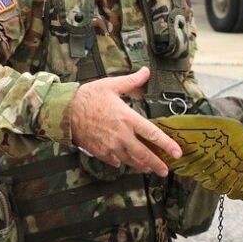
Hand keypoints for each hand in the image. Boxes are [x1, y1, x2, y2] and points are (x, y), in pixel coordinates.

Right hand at [66, 67, 181, 175]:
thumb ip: (132, 81)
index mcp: (128, 118)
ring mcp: (111, 146)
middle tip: (165, 171)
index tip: (178, 153)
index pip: (153, 134)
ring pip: (131, 160)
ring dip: (142, 166)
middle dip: (157, 164)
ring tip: (149, 169)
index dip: (167, 145)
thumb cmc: (88, 96)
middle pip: (144, 154)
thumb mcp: (112, 85)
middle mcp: (122, 135)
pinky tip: (125, 163)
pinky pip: (115, 161)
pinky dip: (122, 163)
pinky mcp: (100, 151)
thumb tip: (146, 71)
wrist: (64, 110)